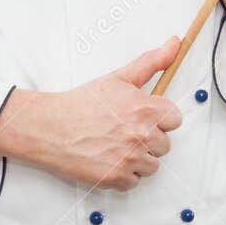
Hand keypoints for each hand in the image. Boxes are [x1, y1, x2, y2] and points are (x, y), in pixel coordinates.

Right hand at [0, 37, 183, 190]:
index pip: (174, 119)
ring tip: (114, 145)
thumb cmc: (82, 103)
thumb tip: (175, 43)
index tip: (142, 116)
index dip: (158, 117)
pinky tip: (107, 158)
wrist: (50, 127)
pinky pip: (135, 181)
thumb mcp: (118, 78)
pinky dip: (123, 173)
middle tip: (122, 130)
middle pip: (164, 144)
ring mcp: (130, 159)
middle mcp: (141, 135)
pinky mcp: (118, 178)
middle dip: (147, 138)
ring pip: (152, 165)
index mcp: (145, 109)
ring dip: (137, 158)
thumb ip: (151, 62)